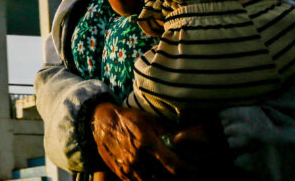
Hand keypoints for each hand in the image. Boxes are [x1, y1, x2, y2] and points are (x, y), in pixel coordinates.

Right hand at [91, 102, 207, 180]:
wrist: (100, 122)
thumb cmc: (127, 118)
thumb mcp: (148, 119)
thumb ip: (164, 132)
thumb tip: (180, 140)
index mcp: (148, 143)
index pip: (174, 165)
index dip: (187, 172)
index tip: (194, 172)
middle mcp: (139, 158)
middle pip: (164, 178)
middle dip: (175, 178)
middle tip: (182, 176)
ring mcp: (129, 168)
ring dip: (160, 180)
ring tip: (165, 175)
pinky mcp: (121, 173)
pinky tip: (151, 176)